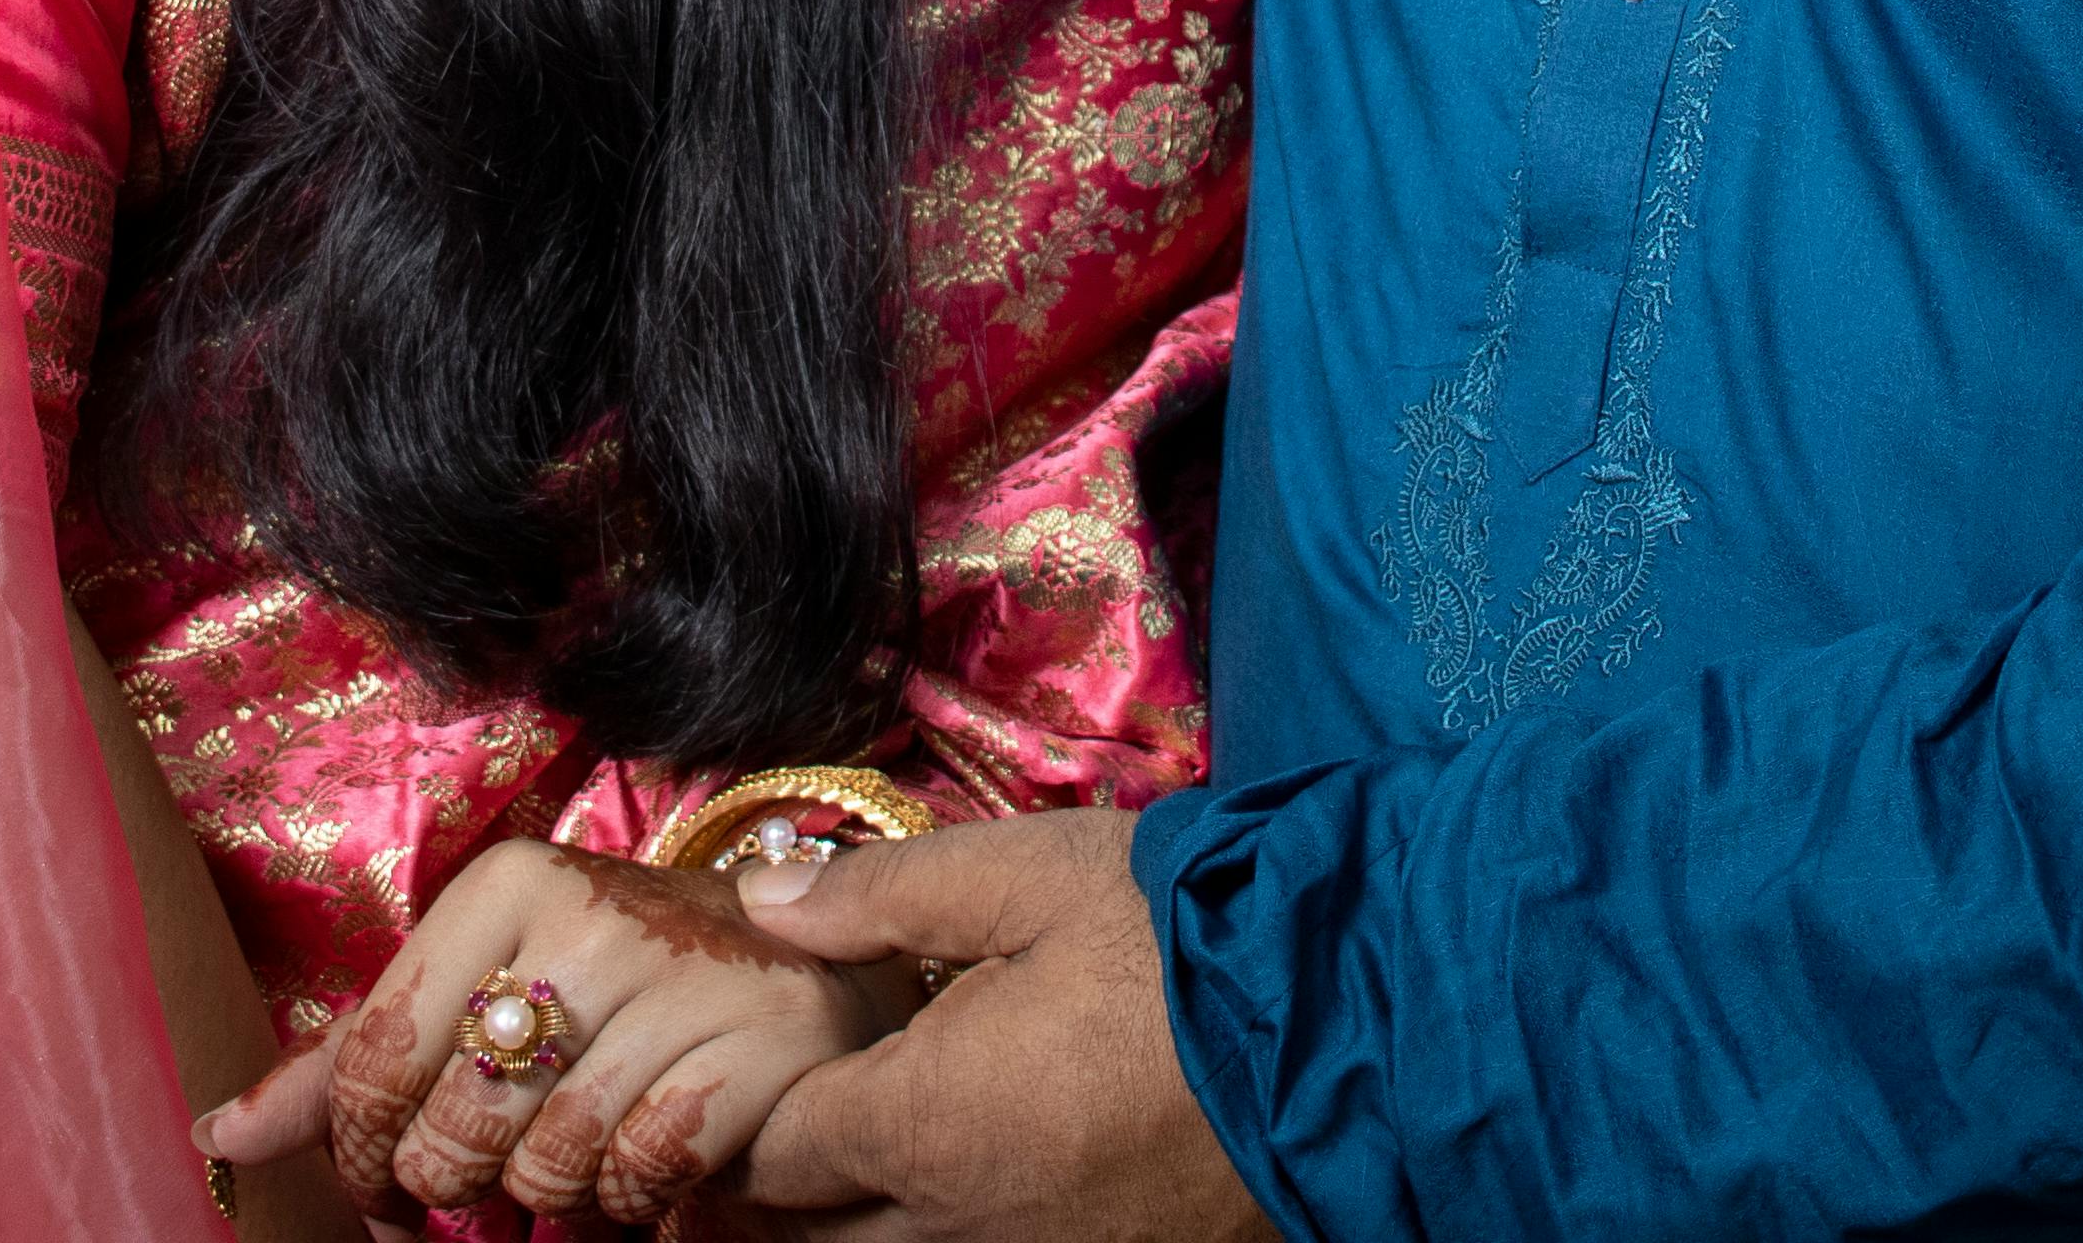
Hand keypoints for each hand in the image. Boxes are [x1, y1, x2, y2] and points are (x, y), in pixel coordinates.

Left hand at [200, 840, 910, 1229]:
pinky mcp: (761, 1041)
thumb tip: (220, 1136)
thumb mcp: (478, 985)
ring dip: (552, 1200)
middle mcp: (593, 912)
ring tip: (570, 1169)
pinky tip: (638, 1170)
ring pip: (550, 1164)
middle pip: (459, 1125)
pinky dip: (630, 1200)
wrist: (793, 957)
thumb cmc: (604, 983)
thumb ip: (352, 1061)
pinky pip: (644, 1175)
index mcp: (507, 882)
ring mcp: (685, 974)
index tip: (380, 1188)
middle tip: (491, 1177)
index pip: (380, 1055)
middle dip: (461, 1184)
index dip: (364, 1153)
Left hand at [733, 814, 1265, 1241]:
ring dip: (862, 1218)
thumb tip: (762, 901)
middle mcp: (962, 1221)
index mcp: (923, 1124)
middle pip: (816, 1239)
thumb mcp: (1026, 876)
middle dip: (782, 1191)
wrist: (1348, 1022)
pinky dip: (953, 1227)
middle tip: (775, 1127)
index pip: (773, 1157)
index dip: (740, 1119)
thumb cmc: (1180, 937)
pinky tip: (970, 1176)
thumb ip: (881, 895)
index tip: (734, 1075)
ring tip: (862, 1156)